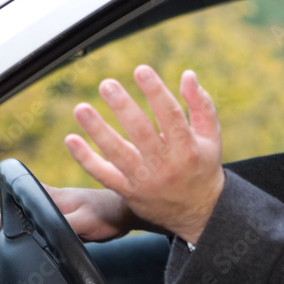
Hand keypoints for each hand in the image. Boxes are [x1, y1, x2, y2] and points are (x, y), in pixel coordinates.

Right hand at [0, 185, 133, 245]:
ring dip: (17, 223)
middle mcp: (56, 200)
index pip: (24, 190)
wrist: (128, 214)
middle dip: (5, 217)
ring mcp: (63, 208)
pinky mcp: (70, 218)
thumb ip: (63, 225)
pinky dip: (31, 228)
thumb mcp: (84, 222)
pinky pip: (44, 221)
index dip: (4, 195)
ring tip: (5, 238)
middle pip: (23, 204)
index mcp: (56, 197)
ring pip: (32, 213)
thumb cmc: (109, 214)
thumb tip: (42, 234)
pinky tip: (30, 239)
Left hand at [64, 65, 223, 243]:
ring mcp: (145, 180)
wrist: (198, 213)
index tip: (141, 70)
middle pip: (141, 132)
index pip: (170, 116)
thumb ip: (200, 105)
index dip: (156, 92)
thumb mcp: (211, 137)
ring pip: (118, 153)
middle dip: (123, 107)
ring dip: (98, 130)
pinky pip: (104, 175)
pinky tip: (71, 140)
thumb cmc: (203, 166)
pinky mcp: (128, 192)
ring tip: (81, 108)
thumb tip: (187, 75)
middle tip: (107, 84)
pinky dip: (85, 159)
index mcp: (188, 148)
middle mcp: (166, 165)